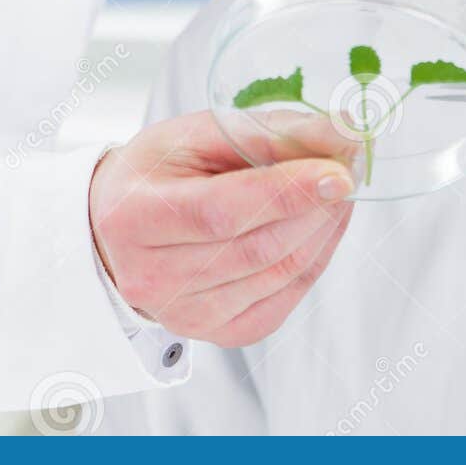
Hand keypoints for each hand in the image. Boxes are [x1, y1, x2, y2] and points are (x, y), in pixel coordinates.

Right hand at [89, 110, 356, 346]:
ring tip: (336, 193)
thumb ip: (265, 131)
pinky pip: (281, 299)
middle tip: (348, 170)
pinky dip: (313, 260)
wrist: (117, 226)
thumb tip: (338, 132)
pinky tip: (319, 227)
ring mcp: (184, 314)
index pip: (221, 211)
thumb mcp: (195, 133)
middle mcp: (154, 276)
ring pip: (277, 276)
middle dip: (315, 208)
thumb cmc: (155, 171)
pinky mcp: (215, 333)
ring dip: (322, 231)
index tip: (338, 171)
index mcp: (136, 216)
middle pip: (257, 248)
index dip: (286, 192)